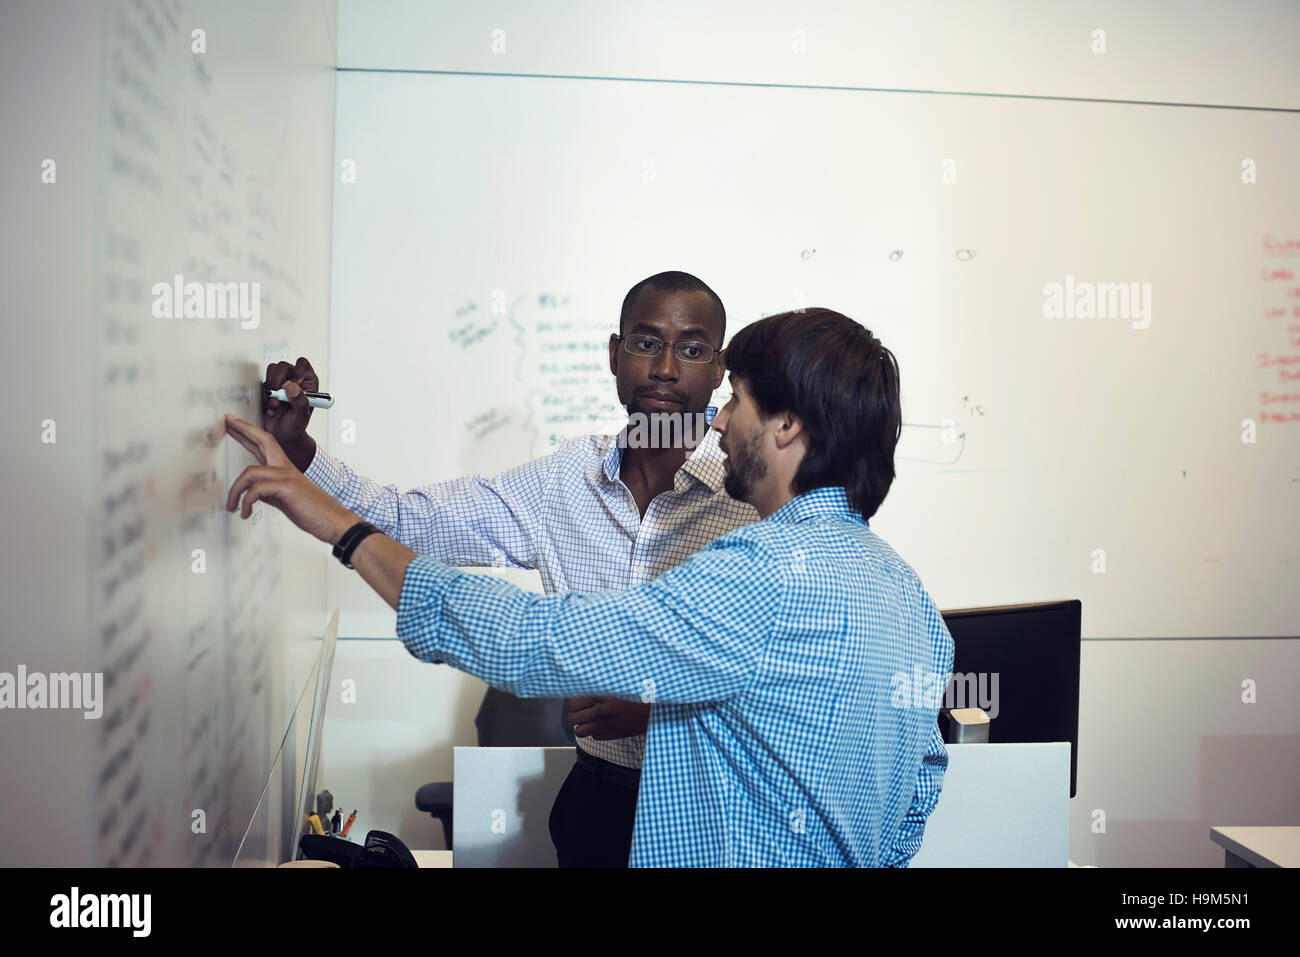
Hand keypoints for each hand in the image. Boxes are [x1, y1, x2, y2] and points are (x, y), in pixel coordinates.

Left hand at [224, 414, 356, 544]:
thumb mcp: (285, 500)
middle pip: (263, 440)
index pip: (265, 444)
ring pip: (250, 472)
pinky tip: (246, 513)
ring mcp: (288, 476)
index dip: (249, 432)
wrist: (334, 522)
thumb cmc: (314, 512)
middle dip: (243, 430)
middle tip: (227, 422)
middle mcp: (286, 468)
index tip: (234, 423)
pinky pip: (256, 489)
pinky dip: (247, 502)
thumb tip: (253, 493)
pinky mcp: (287, 488)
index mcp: (285, 469)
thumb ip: (269, 492)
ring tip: (231, 505)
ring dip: (235, 491)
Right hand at [262, 357, 318, 468]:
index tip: (293, 386)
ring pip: (272, 371)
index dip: (296, 373)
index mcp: (308, 383)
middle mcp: (294, 380)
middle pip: (283, 366)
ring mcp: (280, 383)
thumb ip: (300, 402)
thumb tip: (292, 386)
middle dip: (279, 382)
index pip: (302, 365)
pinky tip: (270, 409)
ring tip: (275, 406)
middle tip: (280, 399)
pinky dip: (264, 397)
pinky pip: (261, 384)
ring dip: (271, 389)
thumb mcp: (302, 417)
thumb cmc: (295, 426)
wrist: (282, 437)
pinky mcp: (268, 389)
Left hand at [566, 696, 650, 739]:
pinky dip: (597, 733)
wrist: (648, 713)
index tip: (577, 704)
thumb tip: (578, 696)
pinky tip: (604, 726)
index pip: (572, 703)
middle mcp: (600, 711)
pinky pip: (594, 737)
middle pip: (572, 718)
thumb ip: (596, 693)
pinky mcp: (610, 735)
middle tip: (581, 714)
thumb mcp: (612, 690)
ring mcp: (604, 725)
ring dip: (582, 728)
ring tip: (589, 723)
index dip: (573, 704)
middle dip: (574, 717)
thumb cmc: (632, 699)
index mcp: (600, 696)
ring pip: (579, 731)